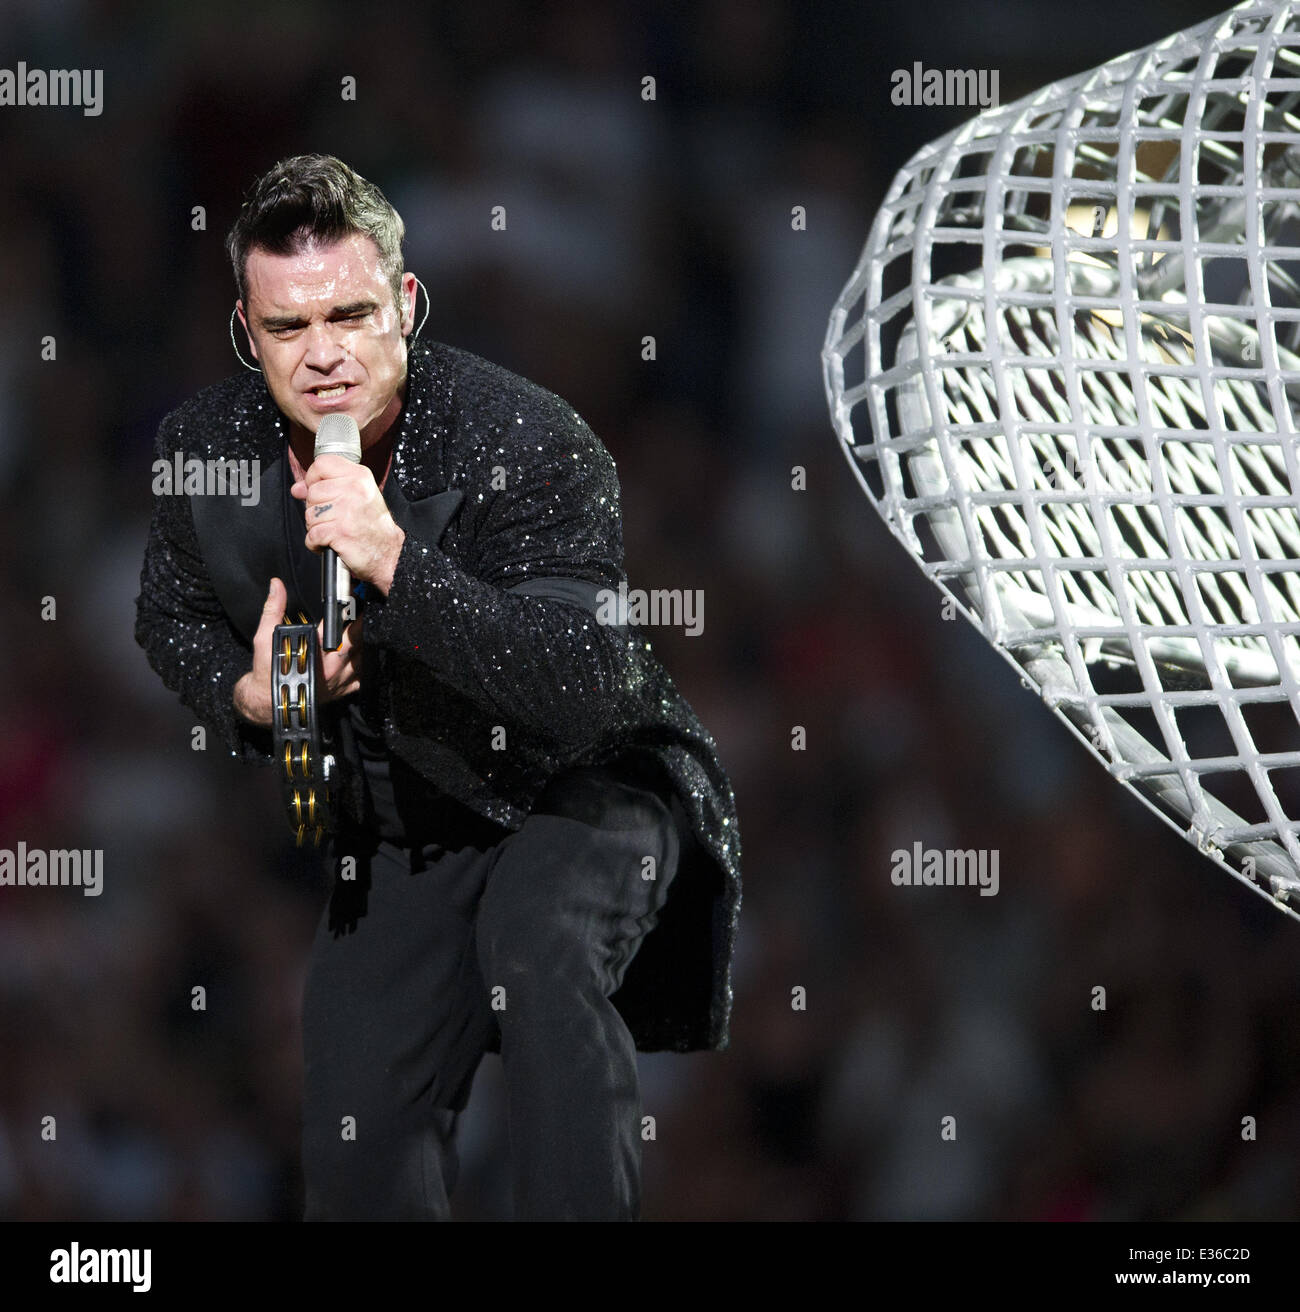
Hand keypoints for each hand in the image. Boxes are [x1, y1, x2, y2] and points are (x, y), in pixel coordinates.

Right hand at [233, 579, 361, 726]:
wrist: (268, 701)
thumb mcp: (265, 636)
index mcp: (313, 651)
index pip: (335, 624)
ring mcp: (339, 680)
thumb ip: (273, 608)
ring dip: (365, 642)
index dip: (346, 608)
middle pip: (355, 639)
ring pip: (363, 657)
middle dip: (361, 622)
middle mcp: (330, 666)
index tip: (355, 596)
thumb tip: (276, 584)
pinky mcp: (343, 691)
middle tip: (365, 608)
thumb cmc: (267, 669)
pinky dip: (366, 664)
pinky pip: (363, 677)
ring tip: (367, 627)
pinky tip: (365, 653)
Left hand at [291, 454, 405, 594]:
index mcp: (359, 476)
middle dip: (316, 509)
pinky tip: (330, 542)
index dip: (314, 479)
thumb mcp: (355, 496)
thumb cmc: (372, 525)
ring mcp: (347, 510)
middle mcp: (354, 490)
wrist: (388, 552)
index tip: (323, 492)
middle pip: (312, 492)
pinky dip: (316, 543)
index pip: (322, 464)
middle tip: (335, 518)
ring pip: (310, 514)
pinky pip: (312, 535)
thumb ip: (325, 487)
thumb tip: (298, 488)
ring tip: (335, 530)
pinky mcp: (340, 531)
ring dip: (317, 527)